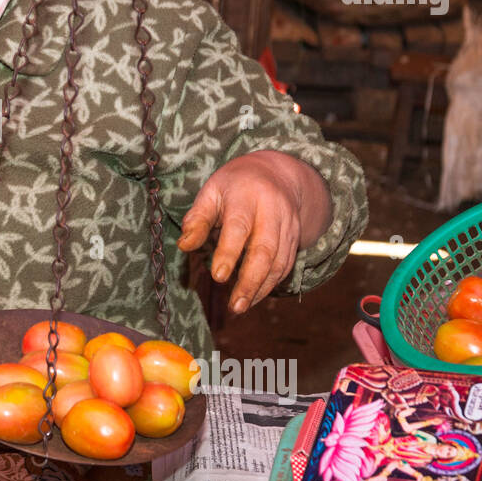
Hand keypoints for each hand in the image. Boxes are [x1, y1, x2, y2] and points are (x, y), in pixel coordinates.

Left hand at [176, 150, 329, 314]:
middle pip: (265, 249)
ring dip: (261, 288)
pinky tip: (253, 297)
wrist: (277, 173)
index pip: (239, 226)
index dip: (229, 252)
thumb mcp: (211, 192)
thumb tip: (185, 245)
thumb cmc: (234, 185)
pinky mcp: (296, 238)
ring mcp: (288, 224)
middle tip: (234, 306)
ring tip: (240, 307)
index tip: (218, 277)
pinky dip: (271, 285)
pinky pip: (286, 265)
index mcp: (247, 194)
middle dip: (250, 280)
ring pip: (280, 261)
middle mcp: (273, 209)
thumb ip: (197, 219)